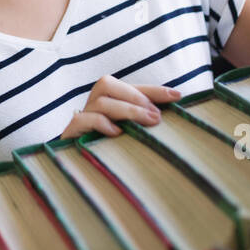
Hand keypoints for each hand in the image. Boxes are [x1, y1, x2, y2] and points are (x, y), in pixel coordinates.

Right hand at [59, 75, 182, 138]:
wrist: (76, 164)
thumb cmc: (109, 146)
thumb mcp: (131, 130)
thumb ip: (146, 119)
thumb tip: (171, 112)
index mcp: (108, 98)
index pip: (132, 87)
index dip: (154, 90)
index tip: (177, 96)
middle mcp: (93, 103)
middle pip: (108, 85)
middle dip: (137, 98)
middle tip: (158, 116)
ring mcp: (81, 116)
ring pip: (100, 102)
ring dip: (127, 110)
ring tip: (148, 122)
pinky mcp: (72, 131)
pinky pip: (83, 119)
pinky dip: (102, 123)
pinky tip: (118, 133)